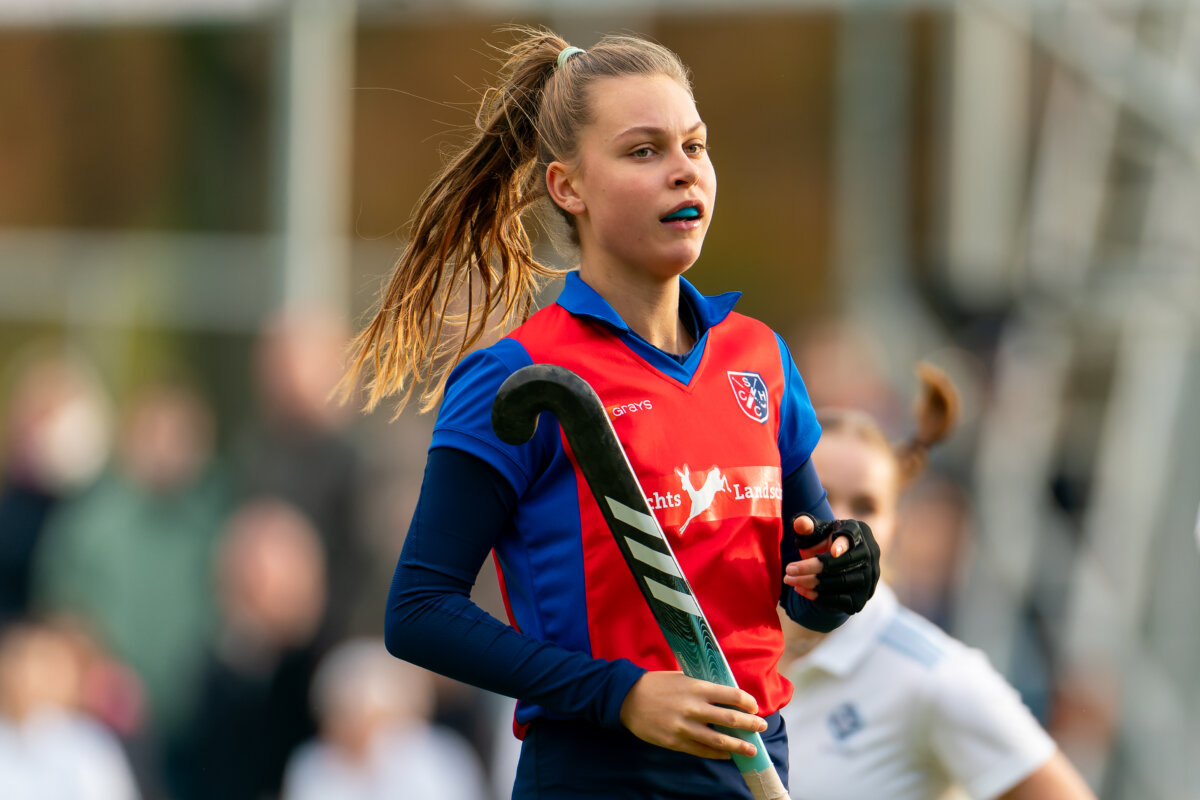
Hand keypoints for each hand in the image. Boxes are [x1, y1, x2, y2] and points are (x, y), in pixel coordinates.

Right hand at [618, 671, 766, 759]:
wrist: (627, 699)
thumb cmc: (657, 684)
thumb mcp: (681, 677)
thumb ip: (702, 686)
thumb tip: (725, 694)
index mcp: (696, 687)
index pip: (731, 695)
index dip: (748, 702)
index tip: (754, 707)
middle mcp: (693, 707)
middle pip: (730, 719)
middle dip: (750, 724)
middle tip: (762, 727)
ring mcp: (684, 727)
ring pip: (719, 740)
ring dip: (739, 745)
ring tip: (751, 749)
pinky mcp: (675, 742)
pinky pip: (702, 750)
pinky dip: (718, 753)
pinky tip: (727, 754)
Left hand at [784, 514, 880, 613]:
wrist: (835, 566)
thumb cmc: (823, 542)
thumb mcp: (814, 531)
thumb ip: (806, 525)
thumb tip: (801, 524)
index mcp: (858, 531)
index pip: (851, 537)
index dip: (843, 544)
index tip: (833, 551)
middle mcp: (870, 554)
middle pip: (841, 564)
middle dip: (811, 568)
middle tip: (788, 570)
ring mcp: (869, 577)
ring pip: (840, 582)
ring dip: (811, 583)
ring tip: (790, 580)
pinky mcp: (862, 597)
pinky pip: (841, 599)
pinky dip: (819, 597)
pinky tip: (800, 590)